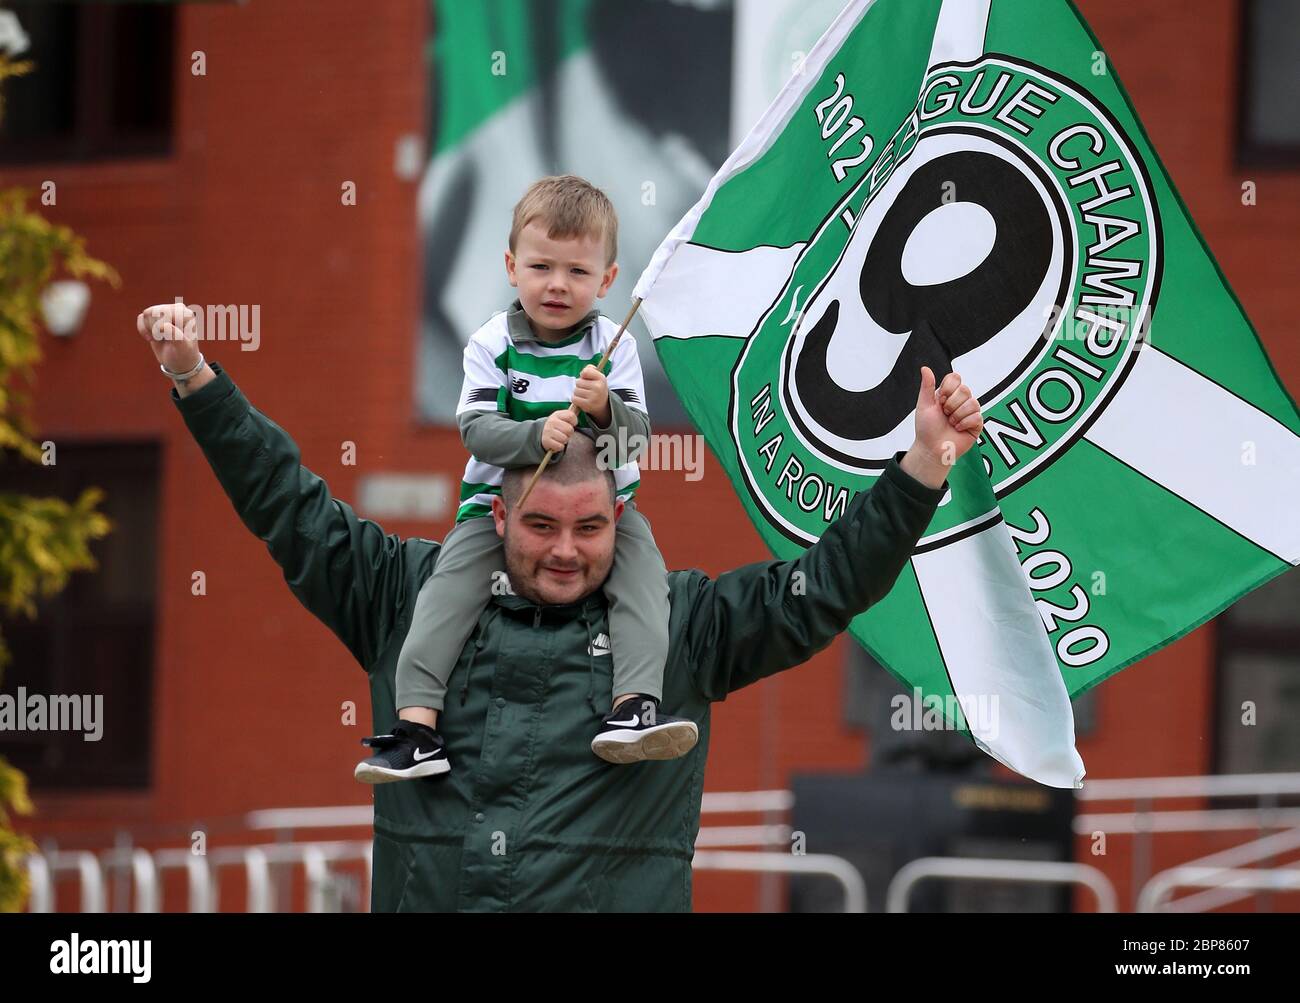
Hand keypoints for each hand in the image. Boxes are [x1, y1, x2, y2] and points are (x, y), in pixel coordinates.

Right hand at [136, 303, 200, 372]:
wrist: (179, 361)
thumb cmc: (183, 354)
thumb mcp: (181, 348)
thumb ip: (175, 336)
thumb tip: (163, 325)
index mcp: (186, 314)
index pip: (165, 314)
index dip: (162, 329)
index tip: (171, 339)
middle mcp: (177, 309)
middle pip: (154, 312)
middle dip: (155, 329)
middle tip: (166, 339)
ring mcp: (166, 311)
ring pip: (146, 315)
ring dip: (150, 330)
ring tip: (161, 338)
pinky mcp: (155, 315)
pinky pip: (141, 318)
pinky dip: (143, 330)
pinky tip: (152, 337)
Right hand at [541, 409, 577, 452]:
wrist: (543, 434)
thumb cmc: (558, 426)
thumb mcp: (562, 418)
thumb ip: (571, 415)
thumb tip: (580, 407)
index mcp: (557, 414)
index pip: (571, 416)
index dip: (574, 421)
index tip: (571, 424)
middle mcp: (551, 421)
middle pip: (569, 429)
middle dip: (569, 433)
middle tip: (564, 433)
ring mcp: (548, 431)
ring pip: (565, 438)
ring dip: (564, 440)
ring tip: (560, 438)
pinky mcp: (546, 441)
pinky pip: (560, 446)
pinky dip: (560, 446)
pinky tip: (556, 443)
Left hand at [572, 364, 610, 425]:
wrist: (603, 404)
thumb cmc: (597, 387)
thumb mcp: (597, 376)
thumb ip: (590, 369)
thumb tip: (583, 373)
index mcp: (601, 378)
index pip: (585, 372)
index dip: (583, 375)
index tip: (586, 378)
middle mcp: (598, 387)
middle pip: (578, 382)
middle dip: (580, 385)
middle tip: (586, 388)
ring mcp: (593, 397)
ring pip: (575, 391)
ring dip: (577, 392)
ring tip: (584, 394)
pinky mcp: (588, 405)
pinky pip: (574, 399)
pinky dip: (576, 399)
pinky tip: (582, 400)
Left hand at [904, 366, 983, 486]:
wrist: (931, 449)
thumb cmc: (926, 428)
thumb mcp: (924, 405)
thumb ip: (927, 386)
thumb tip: (925, 368)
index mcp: (948, 394)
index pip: (955, 378)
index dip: (948, 388)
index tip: (939, 401)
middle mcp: (960, 401)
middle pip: (965, 390)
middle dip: (951, 404)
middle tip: (945, 414)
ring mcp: (970, 412)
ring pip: (972, 403)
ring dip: (957, 415)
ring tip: (951, 423)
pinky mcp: (977, 424)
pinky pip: (977, 416)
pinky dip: (964, 423)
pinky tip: (958, 429)